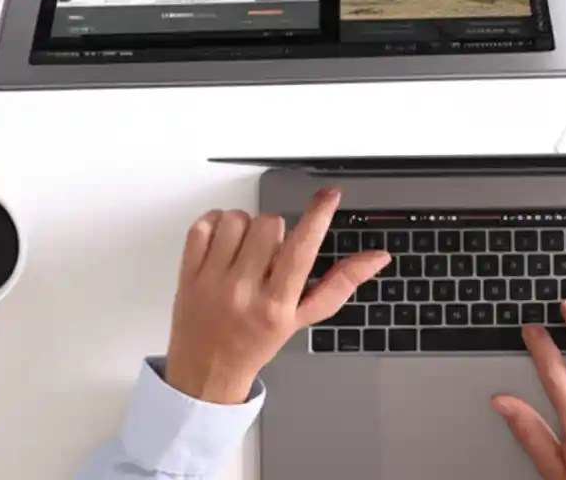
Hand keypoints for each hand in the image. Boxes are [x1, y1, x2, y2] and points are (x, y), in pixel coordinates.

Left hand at [165, 188, 389, 403]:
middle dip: (275, 231)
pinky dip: (215, 225)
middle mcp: (243, 292)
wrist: (208, 370)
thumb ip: (340, 283)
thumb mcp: (304, 318)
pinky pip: (203, 225)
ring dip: (245, 226)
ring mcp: (212, 281)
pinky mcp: (187, 273)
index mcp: (276, 305)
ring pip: (237, 220)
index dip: (318, 217)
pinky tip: (224, 245)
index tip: (329, 195)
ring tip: (245, 252)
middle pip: (269, 225)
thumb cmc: (257, 342)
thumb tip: (377, 258)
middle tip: (269, 255)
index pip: (302, 249)